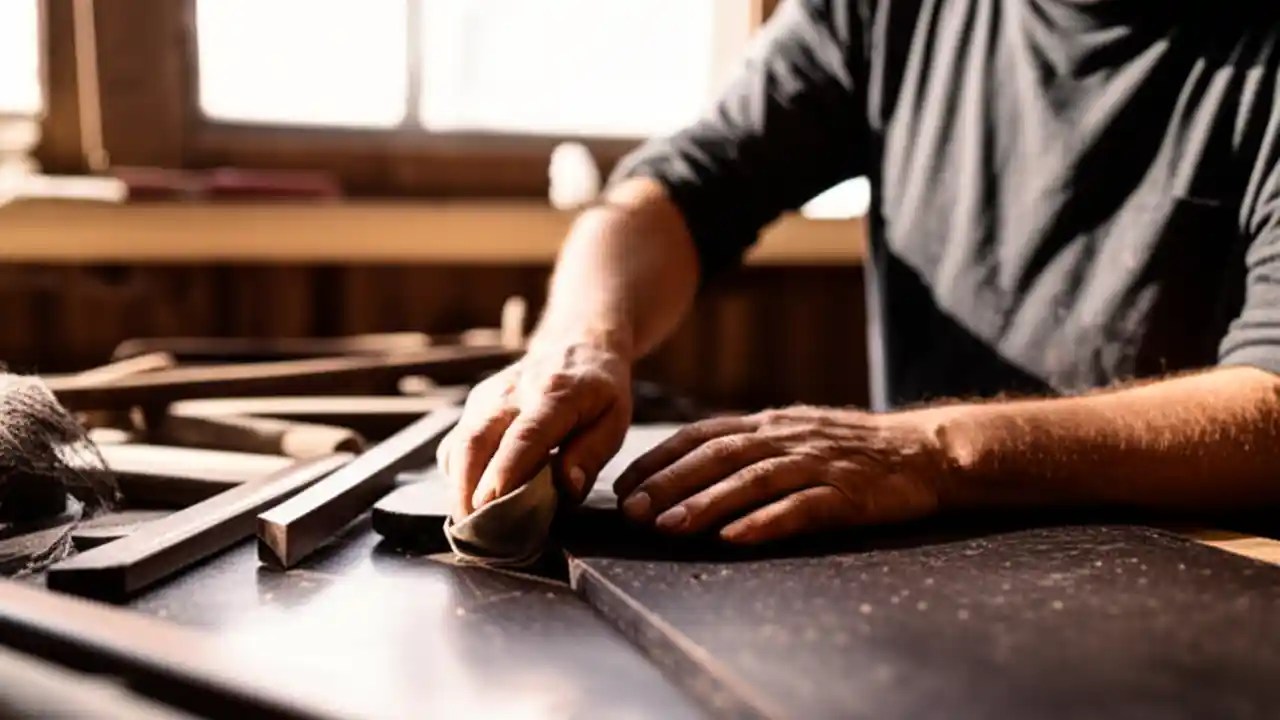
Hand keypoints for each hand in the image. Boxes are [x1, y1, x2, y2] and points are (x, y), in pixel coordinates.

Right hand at [437, 338, 632, 518]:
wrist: (575, 342)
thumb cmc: (599, 389)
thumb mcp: (614, 419)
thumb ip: (592, 453)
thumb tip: (568, 487)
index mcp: (555, 395)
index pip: (524, 437)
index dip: (504, 473)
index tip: (490, 507)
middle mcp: (513, 392)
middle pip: (477, 441)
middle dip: (468, 490)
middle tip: (474, 531)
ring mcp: (488, 396)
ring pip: (460, 443)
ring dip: (458, 487)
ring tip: (468, 524)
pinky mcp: (475, 404)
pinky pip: (456, 443)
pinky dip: (456, 474)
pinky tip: (469, 497)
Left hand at [612, 406, 947, 543]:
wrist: (924, 451)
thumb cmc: (853, 449)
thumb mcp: (796, 434)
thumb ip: (751, 445)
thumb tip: (691, 466)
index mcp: (771, 424)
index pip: (702, 434)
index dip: (660, 459)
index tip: (625, 486)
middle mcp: (787, 437)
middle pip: (718, 456)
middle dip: (670, 483)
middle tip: (632, 512)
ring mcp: (817, 464)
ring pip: (751, 480)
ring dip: (706, 504)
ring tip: (669, 527)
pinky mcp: (846, 494)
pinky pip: (801, 508)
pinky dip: (765, 522)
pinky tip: (736, 537)